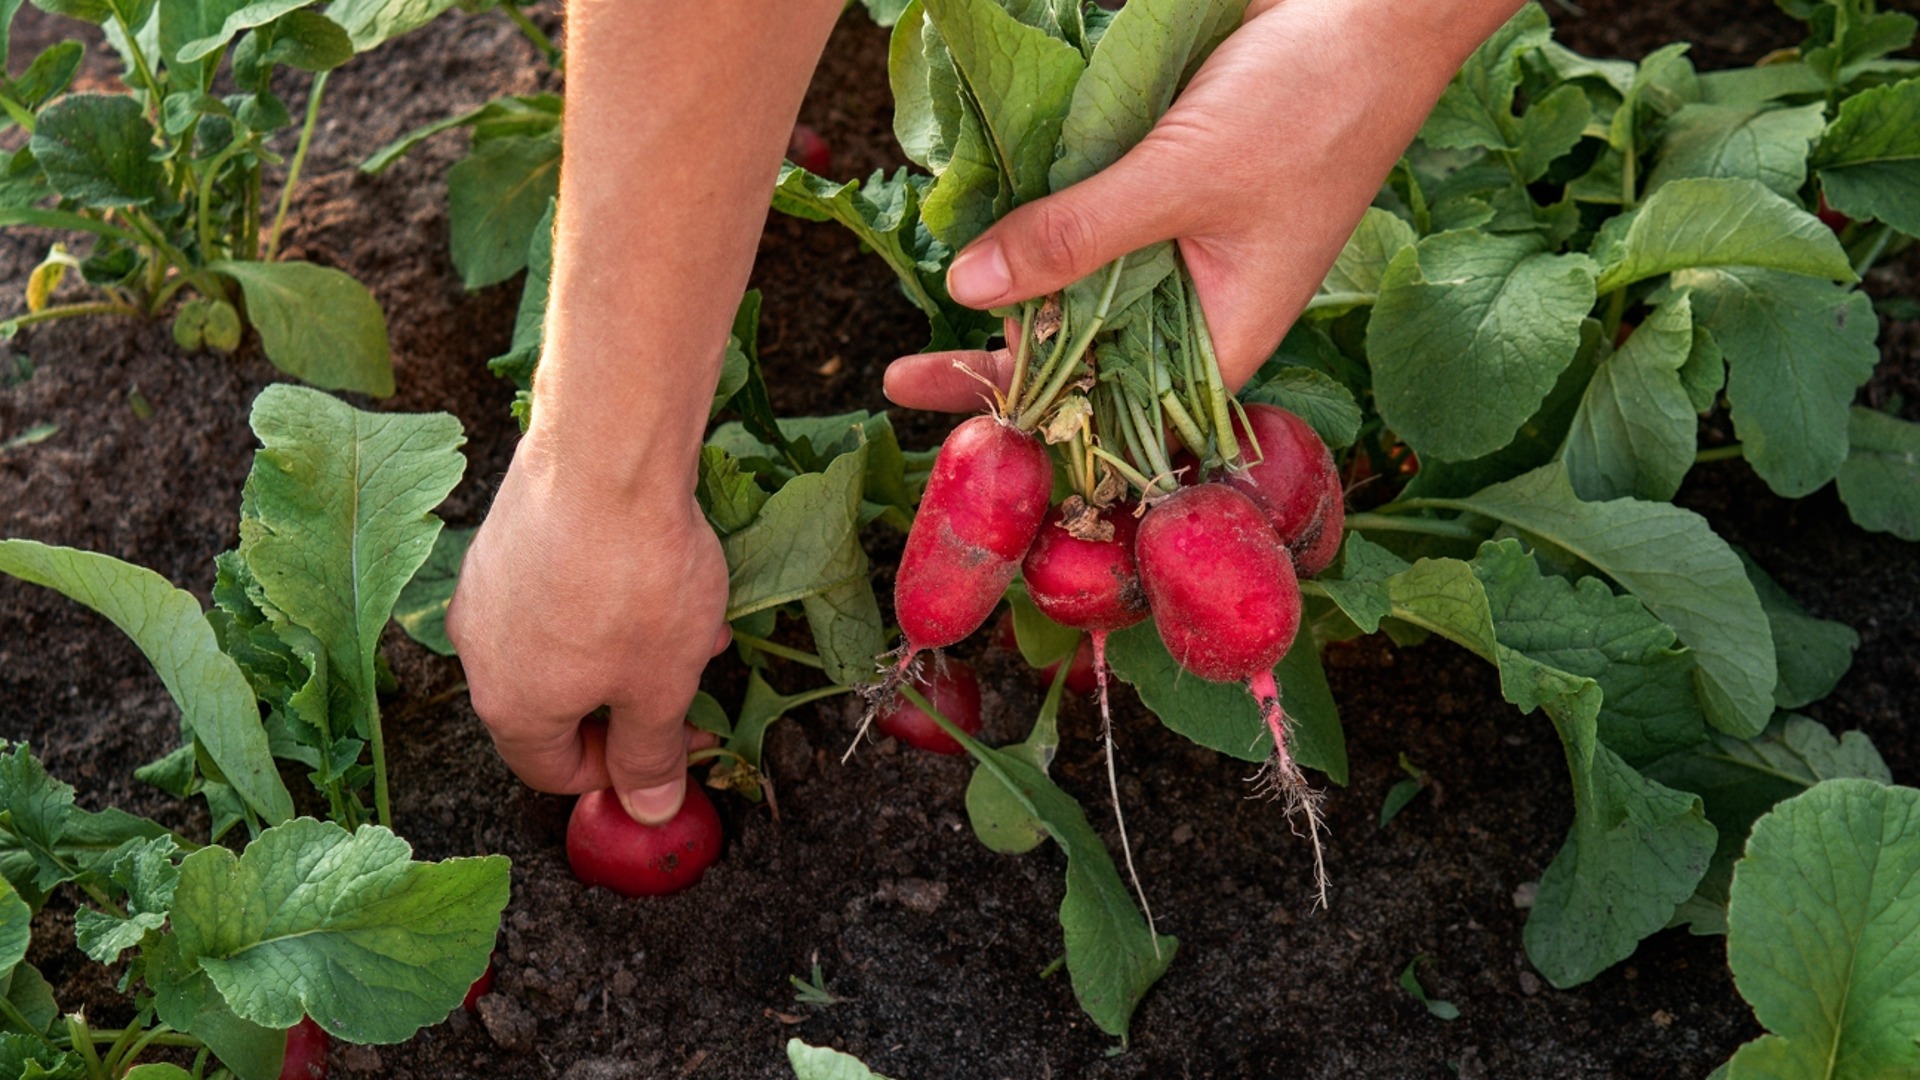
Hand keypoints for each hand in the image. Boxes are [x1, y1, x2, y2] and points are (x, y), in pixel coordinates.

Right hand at [446, 435, 729, 824]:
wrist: (606, 455)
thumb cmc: (634, 580)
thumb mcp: (661, 686)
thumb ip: (651, 755)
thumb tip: (648, 810)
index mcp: (511, 706)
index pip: (551, 771)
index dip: (617, 774)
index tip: (671, 751)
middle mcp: (481, 651)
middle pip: (556, 706)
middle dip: (632, 702)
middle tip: (691, 687)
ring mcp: (487, 587)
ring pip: (563, 642)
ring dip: (630, 648)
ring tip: (694, 623)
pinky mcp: (505, 534)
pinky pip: (557, 589)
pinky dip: (607, 597)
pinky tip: (663, 572)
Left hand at [885, 0, 1521, 411]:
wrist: (1372, 6)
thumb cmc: (1312, 102)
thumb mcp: (1180, 178)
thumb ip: (1075, 237)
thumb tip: (968, 289)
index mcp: (1225, 336)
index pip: (1114, 410)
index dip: (1031, 422)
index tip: (950, 427)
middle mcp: (1198, 305)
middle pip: (1085, 359)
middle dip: (1002, 368)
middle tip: (900, 380)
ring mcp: (1179, 248)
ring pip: (1080, 292)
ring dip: (1014, 297)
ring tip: (925, 322)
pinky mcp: (1161, 190)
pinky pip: (1090, 226)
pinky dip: (1040, 229)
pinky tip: (978, 235)